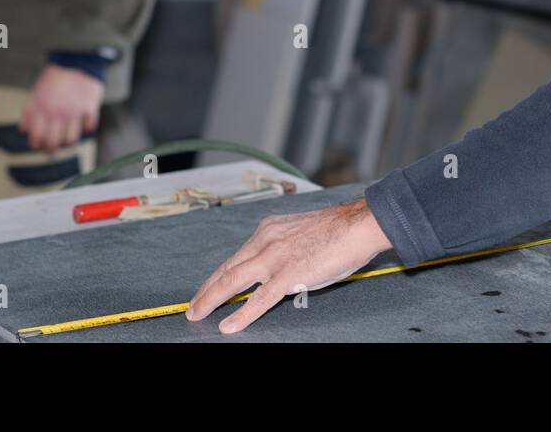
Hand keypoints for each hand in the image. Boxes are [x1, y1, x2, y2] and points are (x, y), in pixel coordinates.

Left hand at [20, 64, 103, 150]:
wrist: (76, 61)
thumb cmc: (55, 79)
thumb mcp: (36, 93)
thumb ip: (28, 112)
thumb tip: (23, 131)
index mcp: (42, 108)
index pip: (37, 137)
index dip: (37, 145)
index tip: (39, 145)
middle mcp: (57, 112)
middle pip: (53, 143)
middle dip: (52, 150)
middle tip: (53, 149)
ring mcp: (74, 111)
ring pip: (71, 140)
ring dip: (68, 143)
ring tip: (67, 141)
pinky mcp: (89, 107)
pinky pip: (89, 127)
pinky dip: (86, 128)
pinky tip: (83, 124)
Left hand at [187, 199, 391, 333]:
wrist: (358, 225)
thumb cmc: (336, 231)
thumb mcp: (299, 234)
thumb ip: (281, 249)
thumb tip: (272, 272)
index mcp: (268, 230)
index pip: (235, 257)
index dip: (217, 276)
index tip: (205, 288)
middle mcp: (266, 240)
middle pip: (227, 269)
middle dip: (207, 289)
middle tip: (193, 306)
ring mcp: (276, 257)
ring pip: (234, 281)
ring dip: (213, 300)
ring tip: (198, 314)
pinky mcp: (289, 273)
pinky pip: (261, 298)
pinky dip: (242, 313)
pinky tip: (230, 325)